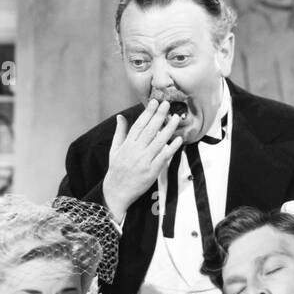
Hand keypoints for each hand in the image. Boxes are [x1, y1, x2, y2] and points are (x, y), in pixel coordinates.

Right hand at [101, 100, 182, 214]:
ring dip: (169, 128)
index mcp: (127, 144)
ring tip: (176, 117)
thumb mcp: (114, 150)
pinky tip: (178, 140)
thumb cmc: (116, 170)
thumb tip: (120, 117)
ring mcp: (144, 161)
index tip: (155, 102)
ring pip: (159, 141)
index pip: (139, 124)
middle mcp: (135, 151)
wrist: (116, 192)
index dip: (147, 112)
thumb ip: (119, 132)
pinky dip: (171, 148)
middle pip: (150, 130)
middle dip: (159, 115)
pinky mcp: (151, 171)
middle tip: (168, 103)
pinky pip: (163, 157)